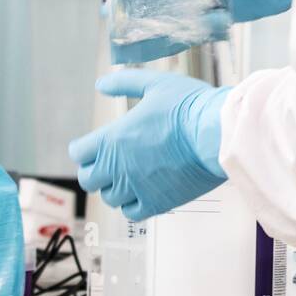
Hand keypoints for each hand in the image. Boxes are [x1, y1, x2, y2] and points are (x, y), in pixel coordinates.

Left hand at [69, 70, 228, 220]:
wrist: (216, 134)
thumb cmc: (189, 107)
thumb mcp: (155, 84)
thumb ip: (124, 83)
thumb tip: (101, 83)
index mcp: (112, 139)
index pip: (78, 153)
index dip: (86, 148)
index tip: (97, 145)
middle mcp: (118, 167)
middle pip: (89, 180)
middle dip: (96, 170)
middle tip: (112, 162)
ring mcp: (137, 188)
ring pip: (110, 198)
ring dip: (116, 187)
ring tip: (131, 175)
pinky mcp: (157, 203)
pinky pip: (132, 212)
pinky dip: (134, 203)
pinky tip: (144, 190)